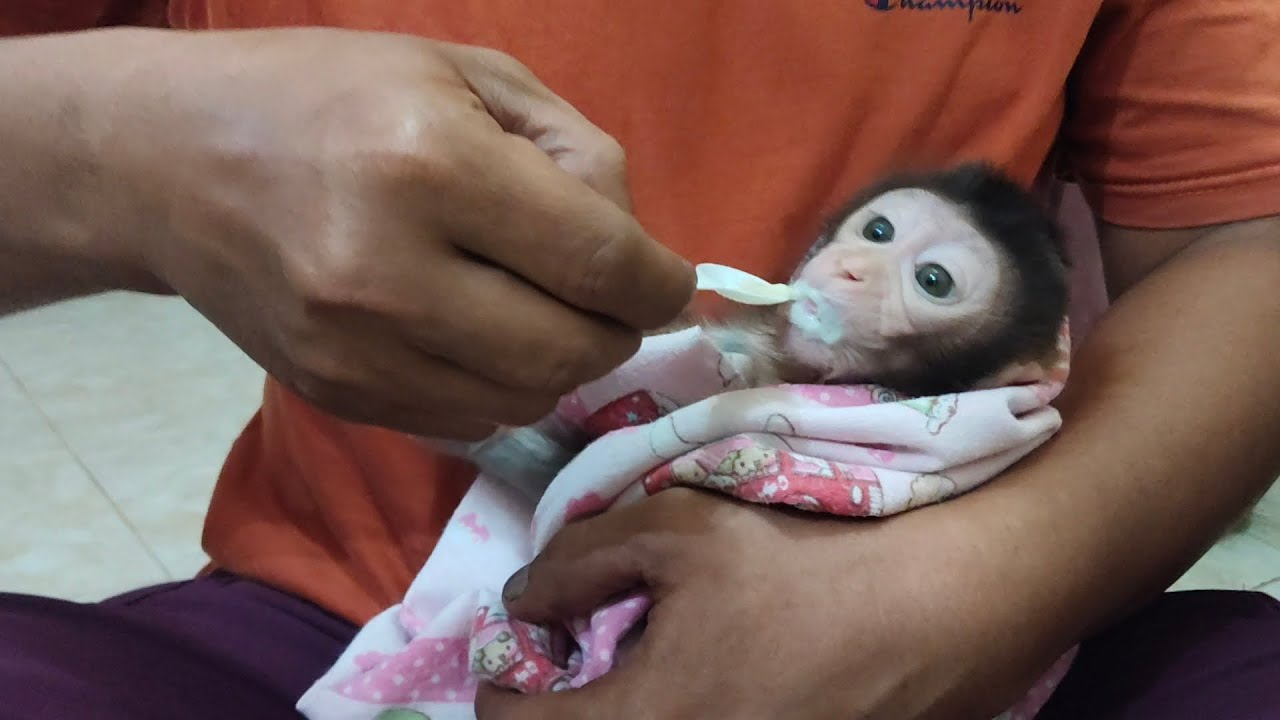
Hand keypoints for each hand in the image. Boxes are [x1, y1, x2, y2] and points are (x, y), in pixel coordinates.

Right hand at [102, 28, 692, 438]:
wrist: (167, 161)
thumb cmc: (328, 94)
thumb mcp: (465, 76)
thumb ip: (576, 153)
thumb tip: (639, 251)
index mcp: (431, 166)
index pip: (598, 262)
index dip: (661, 283)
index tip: (671, 281)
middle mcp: (392, 273)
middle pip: (572, 349)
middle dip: (619, 329)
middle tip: (607, 295)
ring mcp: (358, 351)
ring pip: (529, 396)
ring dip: (563, 361)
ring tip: (538, 306)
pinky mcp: (338, 396)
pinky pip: (471, 420)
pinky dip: (504, 386)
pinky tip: (480, 334)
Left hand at [476, 488, 1066, 719]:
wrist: (932, 614)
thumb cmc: (797, 564)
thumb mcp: (675, 532)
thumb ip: (577, 562)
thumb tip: (521, 603)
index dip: (501, 683)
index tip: (520, 648)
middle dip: (560, 706)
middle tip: (573, 660)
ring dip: (617, 713)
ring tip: (641, 668)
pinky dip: (674, 715)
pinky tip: (703, 682)